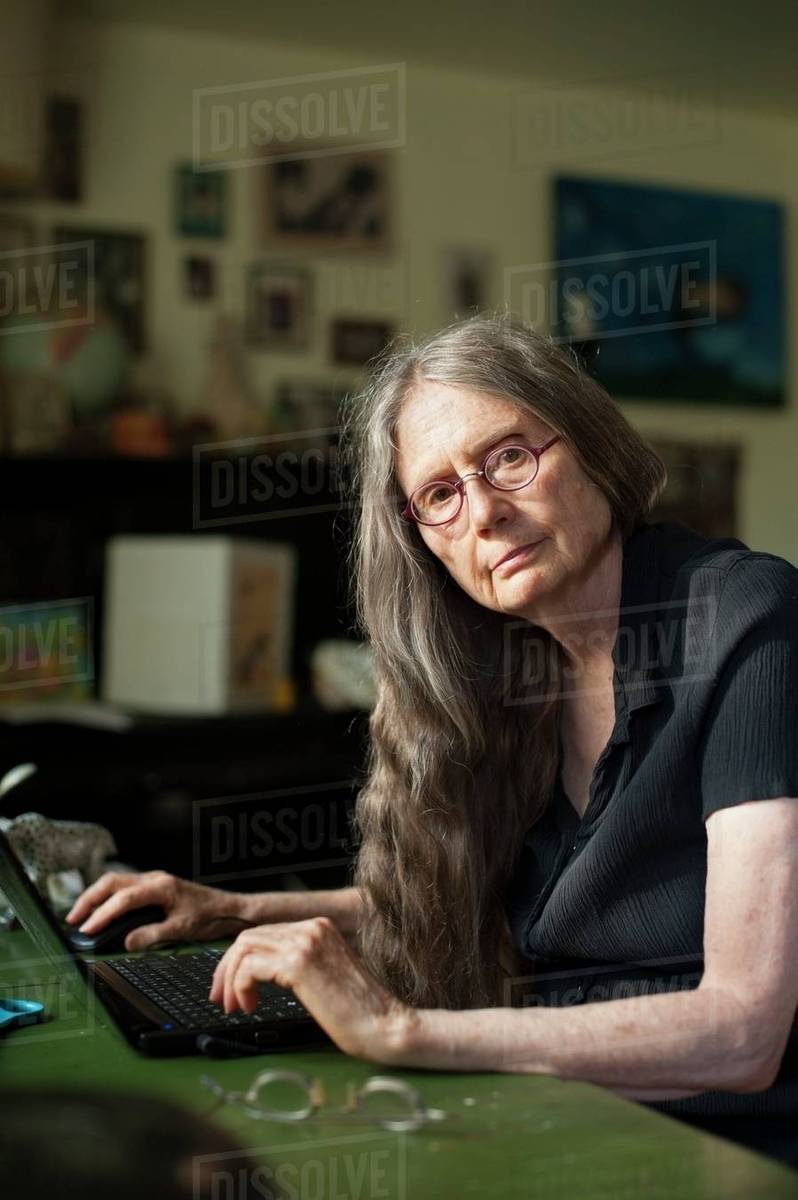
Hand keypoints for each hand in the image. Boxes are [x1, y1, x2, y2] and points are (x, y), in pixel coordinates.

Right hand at [64, 870, 245, 951]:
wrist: (229, 909)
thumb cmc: (210, 917)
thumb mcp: (181, 930)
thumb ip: (152, 936)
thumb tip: (126, 943)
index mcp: (160, 886)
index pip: (122, 899)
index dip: (102, 915)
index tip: (87, 929)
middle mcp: (154, 878)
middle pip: (112, 882)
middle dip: (89, 899)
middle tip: (72, 920)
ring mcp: (154, 880)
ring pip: (116, 882)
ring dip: (96, 897)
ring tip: (81, 916)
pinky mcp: (156, 887)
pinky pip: (125, 887)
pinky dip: (108, 897)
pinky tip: (102, 910)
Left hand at [209, 916, 411, 1062]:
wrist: (385, 1026)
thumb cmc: (358, 1013)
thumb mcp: (323, 978)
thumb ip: (296, 966)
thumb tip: (257, 972)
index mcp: (319, 927)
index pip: (263, 934)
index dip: (239, 962)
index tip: (230, 989)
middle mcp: (311, 928)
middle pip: (248, 938)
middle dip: (226, 969)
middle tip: (221, 999)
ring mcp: (306, 942)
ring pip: (244, 949)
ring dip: (230, 980)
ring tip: (235, 1007)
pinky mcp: (299, 963)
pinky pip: (250, 967)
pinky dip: (240, 988)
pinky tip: (249, 1007)